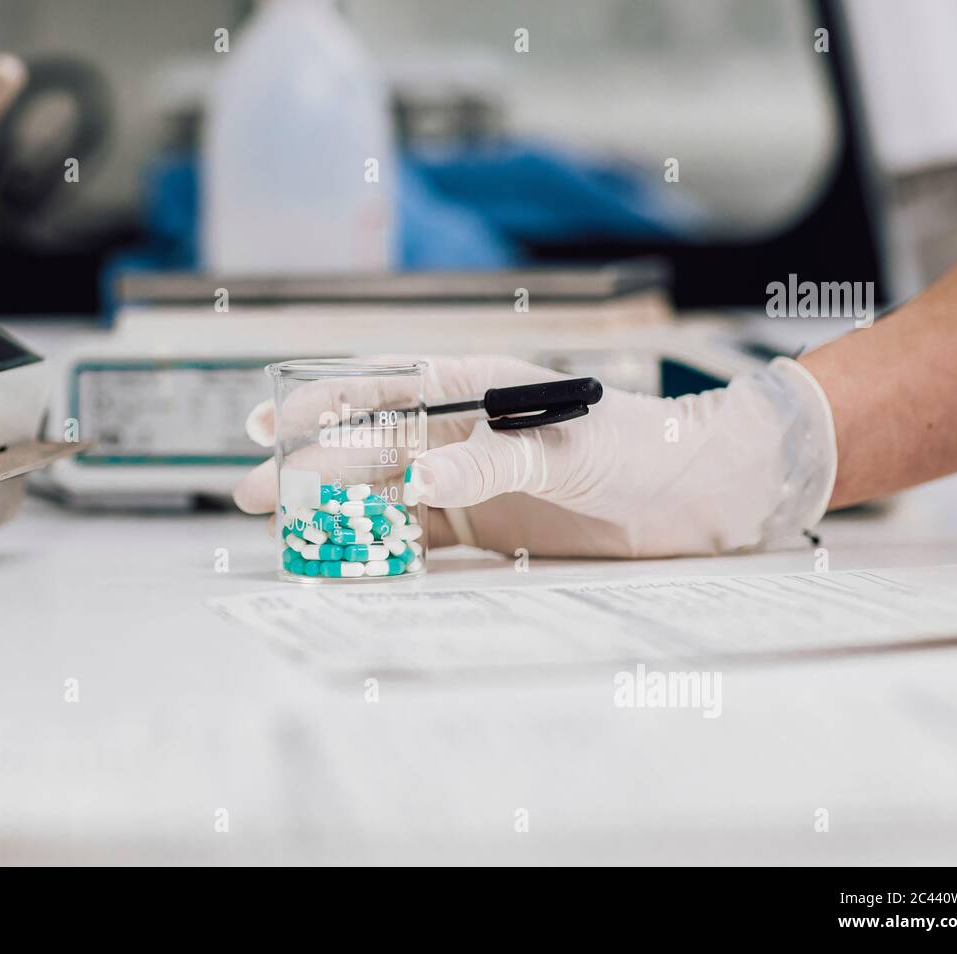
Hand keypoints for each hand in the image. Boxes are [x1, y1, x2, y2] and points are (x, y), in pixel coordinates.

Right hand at [234, 355, 835, 558]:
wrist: (709, 491)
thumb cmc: (647, 446)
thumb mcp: (572, 448)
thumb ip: (493, 461)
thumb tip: (419, 480)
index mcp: (475, 389)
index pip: (381, 388)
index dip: (317, 403)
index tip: (263, 422)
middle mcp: (461, 432)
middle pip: (365, 446)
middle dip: (304, 467)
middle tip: (247, 494)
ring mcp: (469, 479)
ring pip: (382, 493)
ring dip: (333, 511)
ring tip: (279, 531)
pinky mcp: (486, 525)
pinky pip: (419, 537)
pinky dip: (381, 550)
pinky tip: (347, 561)